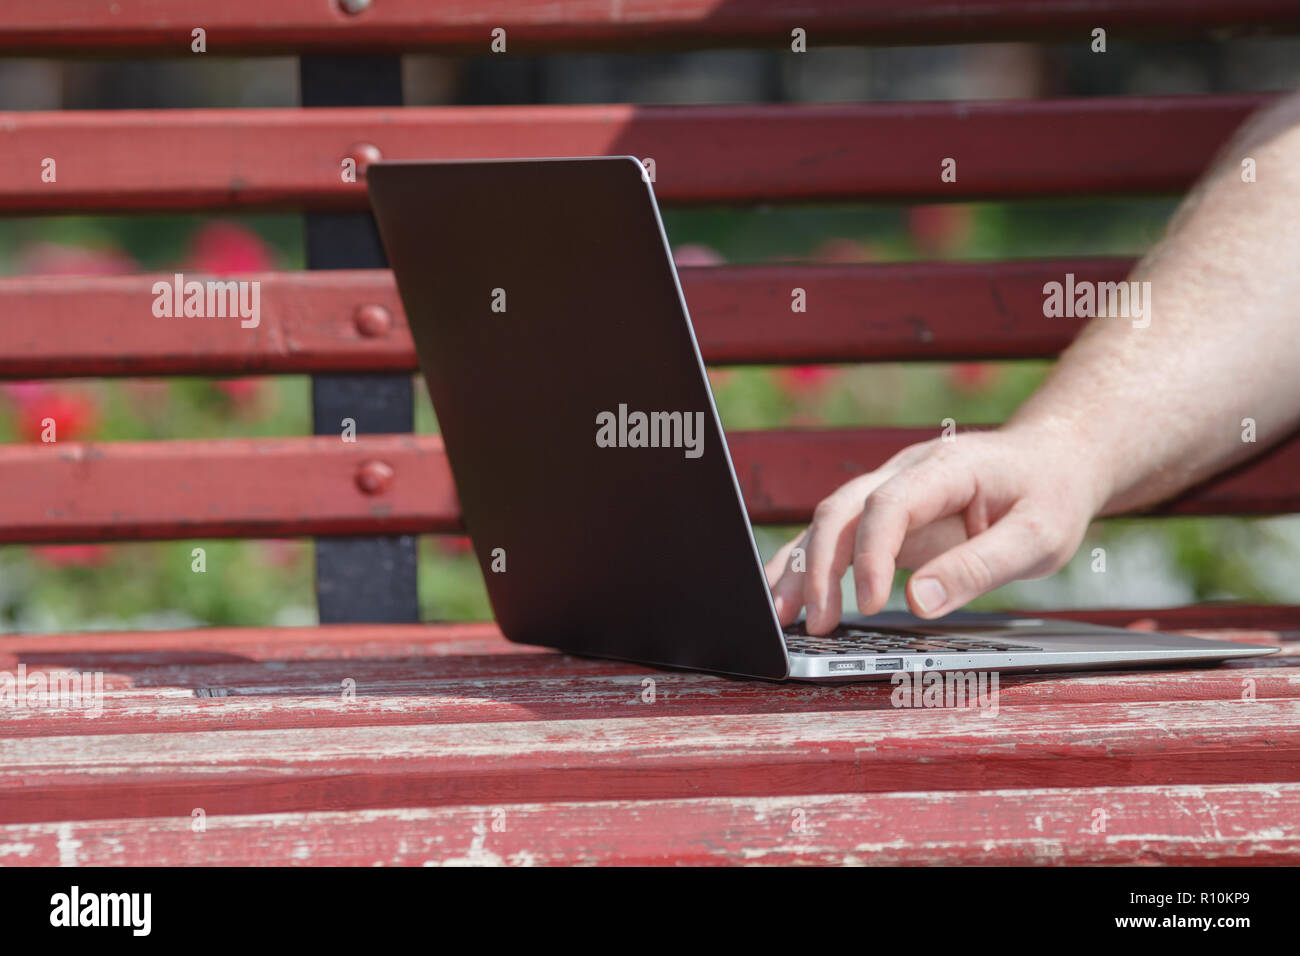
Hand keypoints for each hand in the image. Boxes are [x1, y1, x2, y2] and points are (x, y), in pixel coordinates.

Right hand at [763, 424, 1108, 633]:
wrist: (1053, 460)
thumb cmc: (1050, 494)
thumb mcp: (1039, 536)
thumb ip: (980, 567)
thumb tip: (919, 601)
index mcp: (944, 468)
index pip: (888, 506)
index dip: (872, 555)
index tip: (872, 606)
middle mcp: (904, 474)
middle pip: (842, 511)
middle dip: (821, 567)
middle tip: (817, 624)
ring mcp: (889, 493)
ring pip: (828, 522)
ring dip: (802, 567)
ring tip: (783, 617)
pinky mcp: (884, 518)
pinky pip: (838, 537)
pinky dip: (811, 566)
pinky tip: (791, 598)